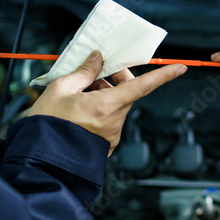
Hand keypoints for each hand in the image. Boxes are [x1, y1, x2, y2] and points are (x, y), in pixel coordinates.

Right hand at [28, 51, 186, 154]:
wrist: (39, 161)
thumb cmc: (46, 124)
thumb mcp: (59, 89)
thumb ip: (83, 72)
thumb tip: (97, 58)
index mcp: (106, 106)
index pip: (143, 87)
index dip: (163, 76)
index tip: (180, 68)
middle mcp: (114, 122)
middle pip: (126, 93)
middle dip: (115, 79)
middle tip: (96, 71)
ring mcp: (111, 136)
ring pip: (115, 106)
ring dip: (104, 94)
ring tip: (78, 92)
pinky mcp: (105, 145)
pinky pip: (109, 120)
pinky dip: (99, 109)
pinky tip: (79, 108)